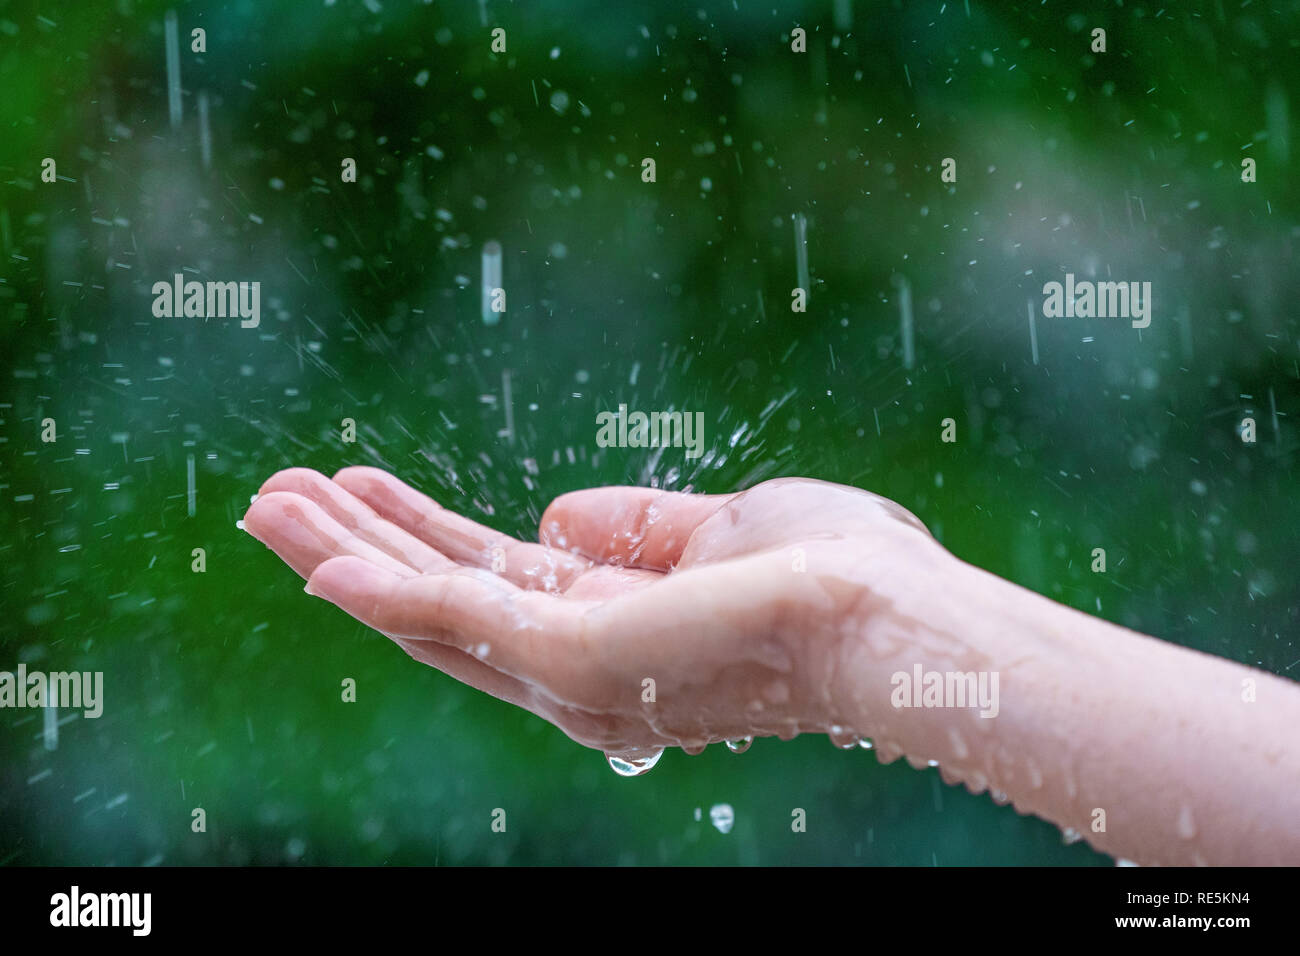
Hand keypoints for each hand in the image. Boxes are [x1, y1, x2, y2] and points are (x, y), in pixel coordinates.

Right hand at [242, 467, 941, 762]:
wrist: (886, 611)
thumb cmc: (828, 569)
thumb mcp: (714, 528)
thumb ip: (631, 527)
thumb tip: (555, 512)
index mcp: (613, 626)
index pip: (491, 578)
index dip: (420, 532)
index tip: (360, 486)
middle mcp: (578, 663)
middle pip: (439, 600)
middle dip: (355, 546)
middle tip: (275, 497)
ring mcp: (570, 669)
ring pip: (427, 610)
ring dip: (342, 558)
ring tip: (266, 505)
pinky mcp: (570, 658)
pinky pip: (453, 621)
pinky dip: (379, 590)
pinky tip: (320, 559)